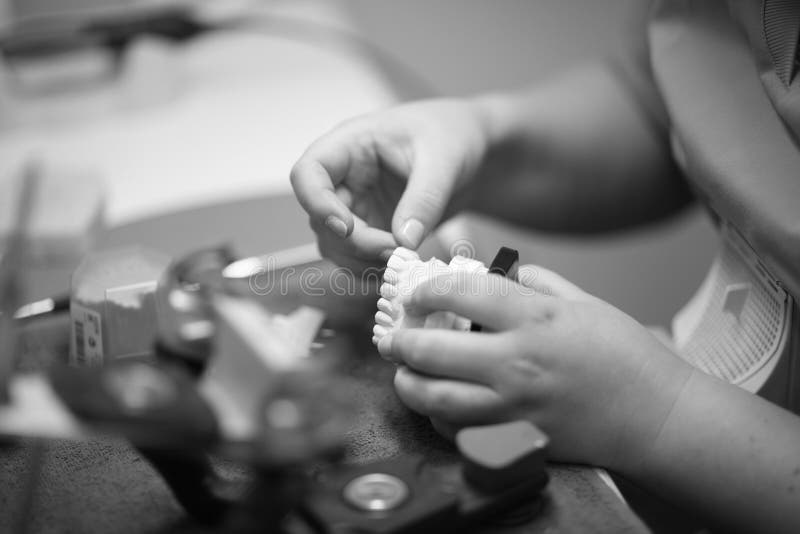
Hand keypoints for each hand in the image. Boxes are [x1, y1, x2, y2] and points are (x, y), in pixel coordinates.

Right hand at [290, 99, 488, 270]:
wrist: (472, 152)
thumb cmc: (452, 135)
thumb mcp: (444, 159)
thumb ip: (424, 198)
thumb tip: (404, 241)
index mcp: (350, 145)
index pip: (307, 173)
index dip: (316, 203)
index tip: (346, 226)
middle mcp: (344, 178)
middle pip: (320, 219)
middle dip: (355, 243)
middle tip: (396, 252)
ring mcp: (355, 207)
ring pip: (334, 246)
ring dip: (362, 261)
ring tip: (404, 261)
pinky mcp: (371, 230)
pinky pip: (357, 258)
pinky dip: (374, 269)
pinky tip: (403, 268)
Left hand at [378, 265, 693, 469]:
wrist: (657, 417)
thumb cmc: (628, 358)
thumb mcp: (586, 302)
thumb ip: (540, 282)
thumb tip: (507, 271)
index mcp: (535, 318)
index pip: (460, 292)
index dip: (426, 289)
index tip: (417, 293)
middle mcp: (516, 362)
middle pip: (432, 350)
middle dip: (400, 340)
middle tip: (392, 336)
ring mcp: (513, 405)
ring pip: (435, 398)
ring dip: (408, 384)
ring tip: (402, 373)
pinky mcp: (516, 438)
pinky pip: (459, 431)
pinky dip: (438, 417)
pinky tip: (437, 403)